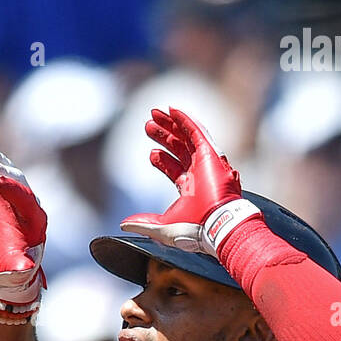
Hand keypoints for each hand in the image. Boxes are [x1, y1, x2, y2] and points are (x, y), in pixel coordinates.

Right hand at [0, 135, 46, 304]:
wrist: (8, 264)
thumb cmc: (13, 269)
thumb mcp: (17, 271)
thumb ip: (21, 268)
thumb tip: (25, 270)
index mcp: (36, 222)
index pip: (27, 201)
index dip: (13, 190)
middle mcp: (30, 204)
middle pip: (18, 181)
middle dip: (1, 171)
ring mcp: (18, 194)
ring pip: (10, 171)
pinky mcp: (5, 190)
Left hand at [120, 107, 259, 256]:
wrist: (216, 226)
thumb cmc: (194, 230)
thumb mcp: (162, 228)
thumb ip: (143, 224)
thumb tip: (124, 225)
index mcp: (190, 189)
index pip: (174, 168)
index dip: (162, 160)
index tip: (150, 154)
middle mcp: (198, 173)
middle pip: (179, 148)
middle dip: (163, 136)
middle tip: (148, 126)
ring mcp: (205, 163)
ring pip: (186, 136)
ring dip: (171, 124)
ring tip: (155, 114)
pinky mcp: (210, 154)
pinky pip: (197, 131)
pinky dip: (185, 120)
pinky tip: (172, 110)